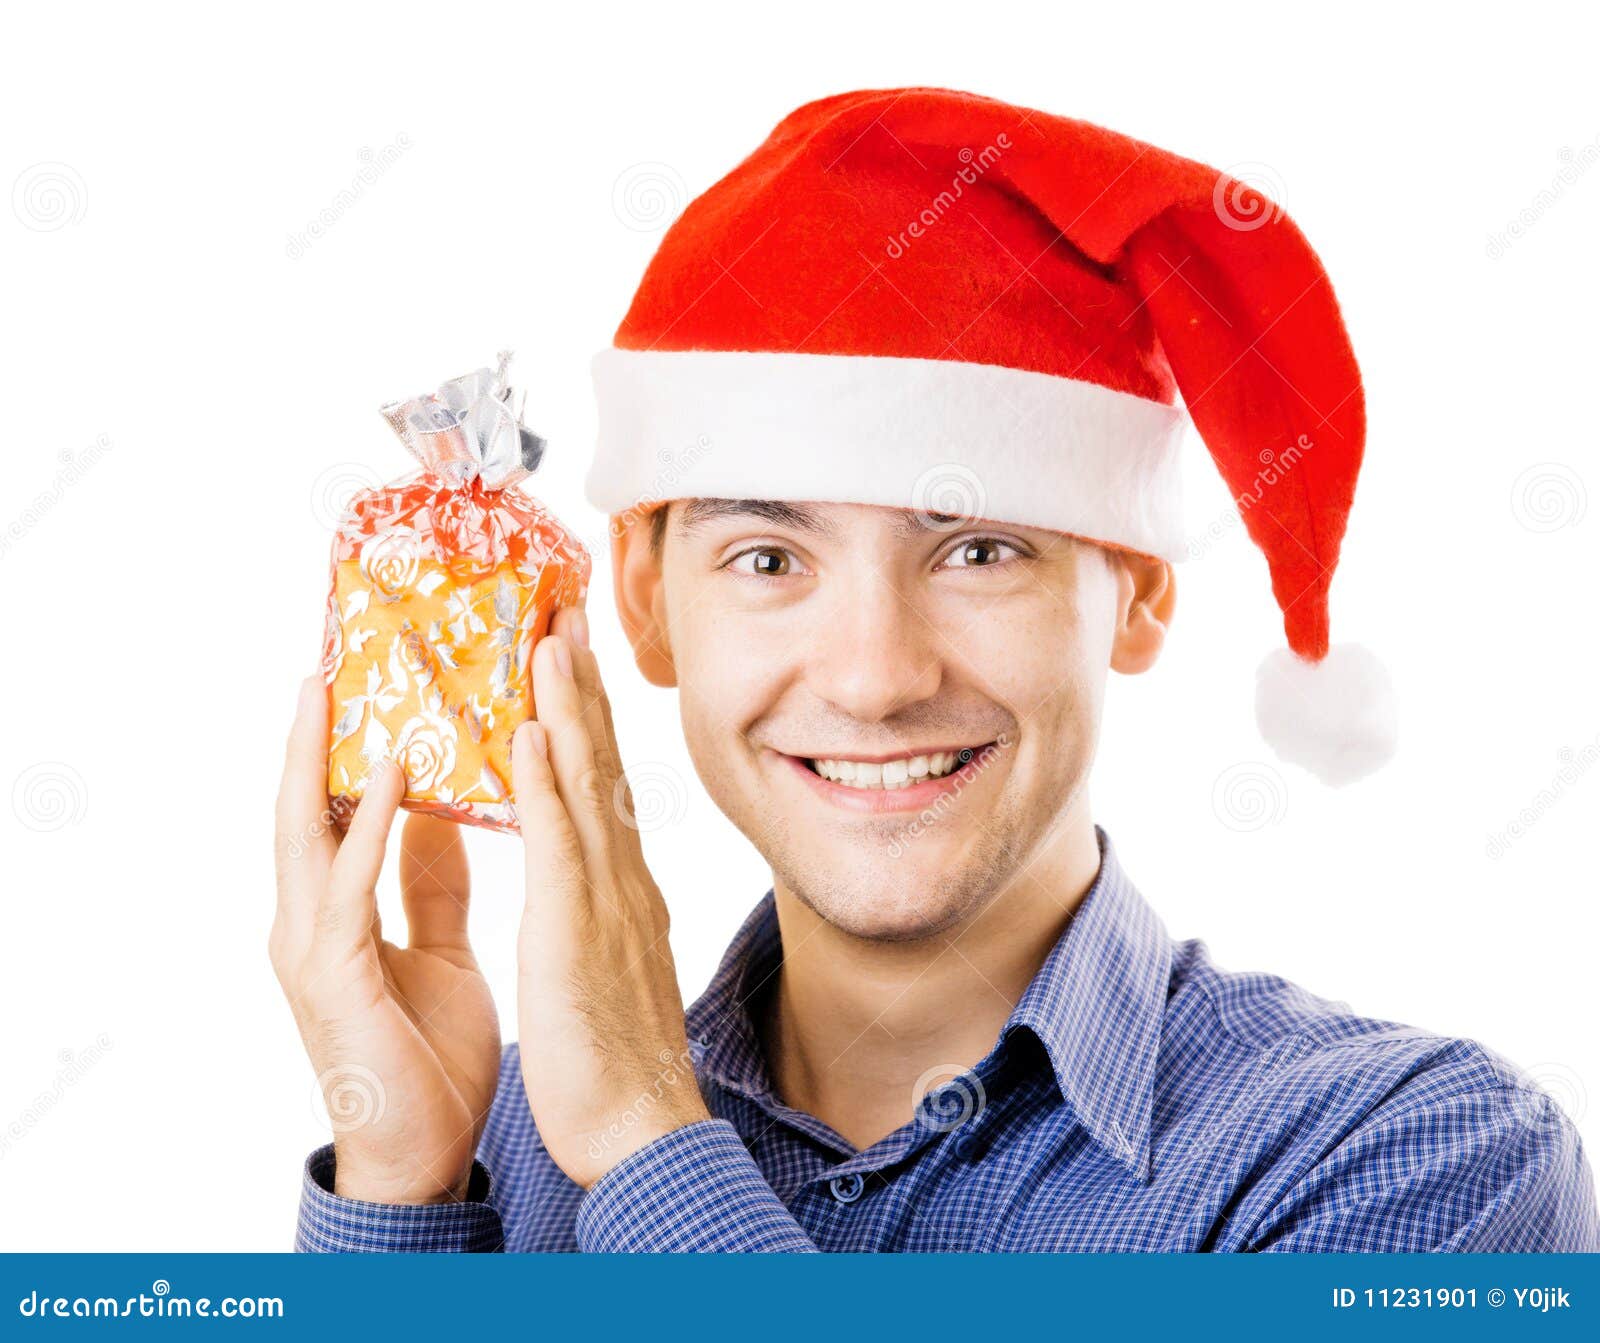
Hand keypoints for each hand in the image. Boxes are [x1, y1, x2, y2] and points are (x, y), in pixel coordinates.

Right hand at [271, 677, 501, 1204]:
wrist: (426, 1154)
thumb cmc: (429, 1054)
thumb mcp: (437, 949)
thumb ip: (429, 884)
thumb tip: (443, 813)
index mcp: (336, 914)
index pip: (335, 812)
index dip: (344, 746)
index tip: (365, 677)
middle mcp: (310, 922)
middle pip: (305, 807)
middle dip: (315, 733)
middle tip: (328, 656)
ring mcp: (312, 949)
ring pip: (307, 832)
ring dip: (326, 758)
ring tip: (336, 686)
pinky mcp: (334, 977)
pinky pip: (349, 887)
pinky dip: (368, 828)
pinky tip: (395, 777)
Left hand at [510, 608, 709, 1187]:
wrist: (643, 1131)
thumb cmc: (617, 1059)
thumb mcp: (609, 962)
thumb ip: (602, 908)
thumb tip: (594, 874)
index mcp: (620, 886)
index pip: (600, 782)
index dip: (585, 714)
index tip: (569, 653)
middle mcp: (619, 877)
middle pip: (598, 763)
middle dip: (579, 684)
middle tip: (563, 610)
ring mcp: (604, 898)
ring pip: (581, 783)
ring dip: (563, 705)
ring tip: (547, 635)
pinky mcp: (576, 930)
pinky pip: (557, 841)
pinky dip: (543, 779)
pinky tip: (529, 729)